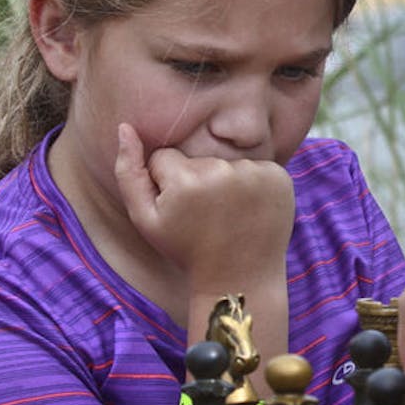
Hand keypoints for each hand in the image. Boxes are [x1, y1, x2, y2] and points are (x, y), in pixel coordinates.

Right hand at [114, 123, 294, 292]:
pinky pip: (256, 168)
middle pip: (198, 159)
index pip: (165, 157)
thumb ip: (128, 171)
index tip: (181, 210)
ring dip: (226, 183)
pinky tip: (250, 211)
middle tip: (206, 216)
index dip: (167, 184)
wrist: (239, 278)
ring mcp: (255, 173)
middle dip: (197, 181)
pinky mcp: (280, 178)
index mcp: (186, 178)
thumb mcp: (145, 219)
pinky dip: (253, 186)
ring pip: (227, 163)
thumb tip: (124, 127)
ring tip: (228, 216)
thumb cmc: (187, 250)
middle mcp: (222, 170)